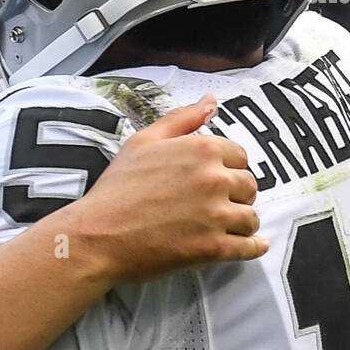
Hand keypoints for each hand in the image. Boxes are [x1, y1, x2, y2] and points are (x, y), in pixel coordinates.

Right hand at [73, 94, 265, 281]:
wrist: (96, 235)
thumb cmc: (116, 189)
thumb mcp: (143, 142)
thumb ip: (181, 119)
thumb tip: (211, 102)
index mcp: (201, 149)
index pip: (240, 156)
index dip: (227, 168)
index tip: (214, 180)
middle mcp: (214, 179)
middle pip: (249, 186)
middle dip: (236, 195)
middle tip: (215, 204)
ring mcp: (216, 215)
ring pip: (251, 218)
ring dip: (241, 222)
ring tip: (223, 226)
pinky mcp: (213, 248)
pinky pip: (249, 247)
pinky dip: (253, 247)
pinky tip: (250, 245)